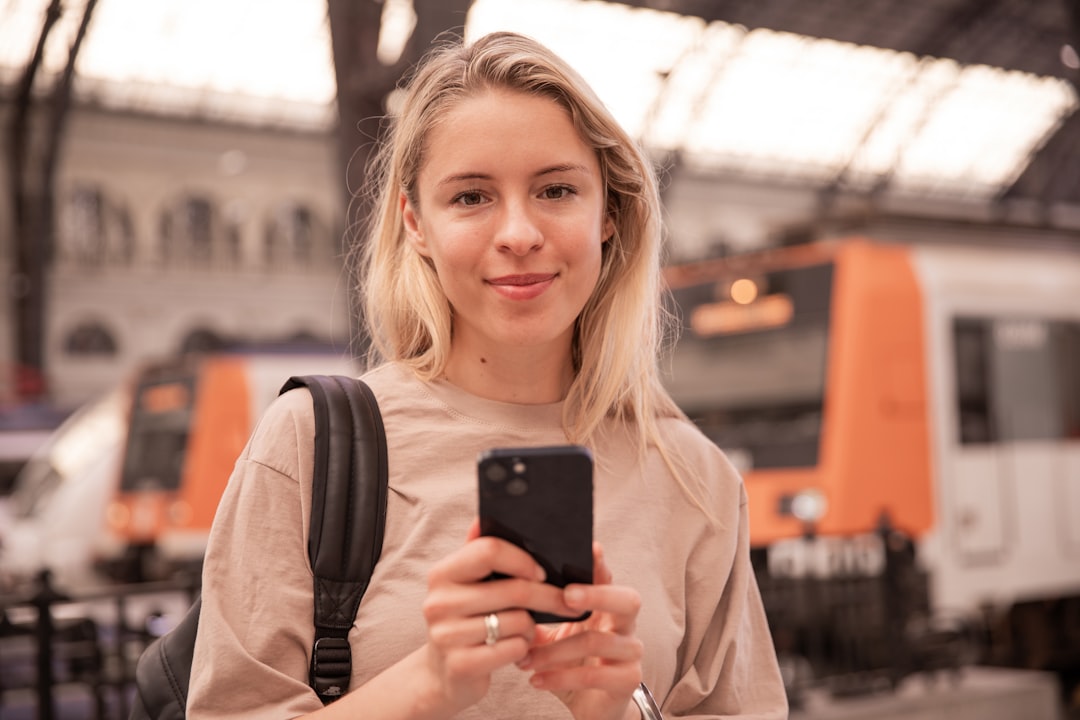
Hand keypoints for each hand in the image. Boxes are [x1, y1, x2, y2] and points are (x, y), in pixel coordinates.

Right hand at [418, 519, 578, 714]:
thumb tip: (485, 517)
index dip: (523, 559)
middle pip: (513, 589)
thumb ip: (479, 552)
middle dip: (548, 596)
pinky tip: (517, 648)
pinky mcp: (460, 665)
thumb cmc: (465, 620)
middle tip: (569, 602)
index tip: (542, 571)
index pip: (489, 549)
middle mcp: (439, 601)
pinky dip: (523, 648)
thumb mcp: (467, 585)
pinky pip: (512, 649)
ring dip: (532, 627)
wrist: (442, 674)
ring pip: (517, 621)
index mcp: (443, 573)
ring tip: (526, 629)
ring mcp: (446, 635)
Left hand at [519, 544, 643, 719]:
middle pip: (627, 600)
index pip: (607, 576)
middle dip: (597, 594)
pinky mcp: (627, 680)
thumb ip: (535, 608)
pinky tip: (536, 680)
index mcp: (606, 604)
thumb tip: (500, 576)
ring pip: (598, 641)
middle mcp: (624, 623)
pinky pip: (595, 675)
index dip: (599, 564)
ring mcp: (630, 652)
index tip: (588, 549)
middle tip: (566, 595)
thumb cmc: (566, 659)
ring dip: (556, 650)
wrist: (588, 705)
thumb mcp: (550, 631)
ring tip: (526, 659)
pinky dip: (561, 677)